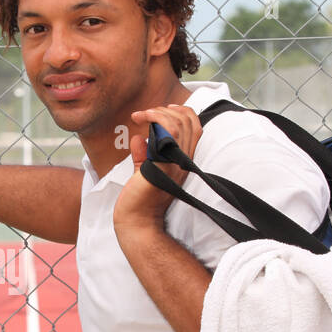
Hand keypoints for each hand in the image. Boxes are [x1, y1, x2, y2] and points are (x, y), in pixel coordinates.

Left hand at [114, 104, 201, 231]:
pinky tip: (140, 120)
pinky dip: (155, 120)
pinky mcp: (163, 166)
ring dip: (158, 113)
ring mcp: (175, 163)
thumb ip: (143, 155)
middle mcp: (184, 161)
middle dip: (166, 110)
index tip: (163, 109)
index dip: (182, 112)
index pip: (195, 127)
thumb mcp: (143, 173)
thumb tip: (138, 139)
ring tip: (141, 115)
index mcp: (183, 161)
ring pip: (178, 123)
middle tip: (145, 114)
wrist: (136, 222)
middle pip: (188, 121)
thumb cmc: (138, 201)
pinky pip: (167, 133)